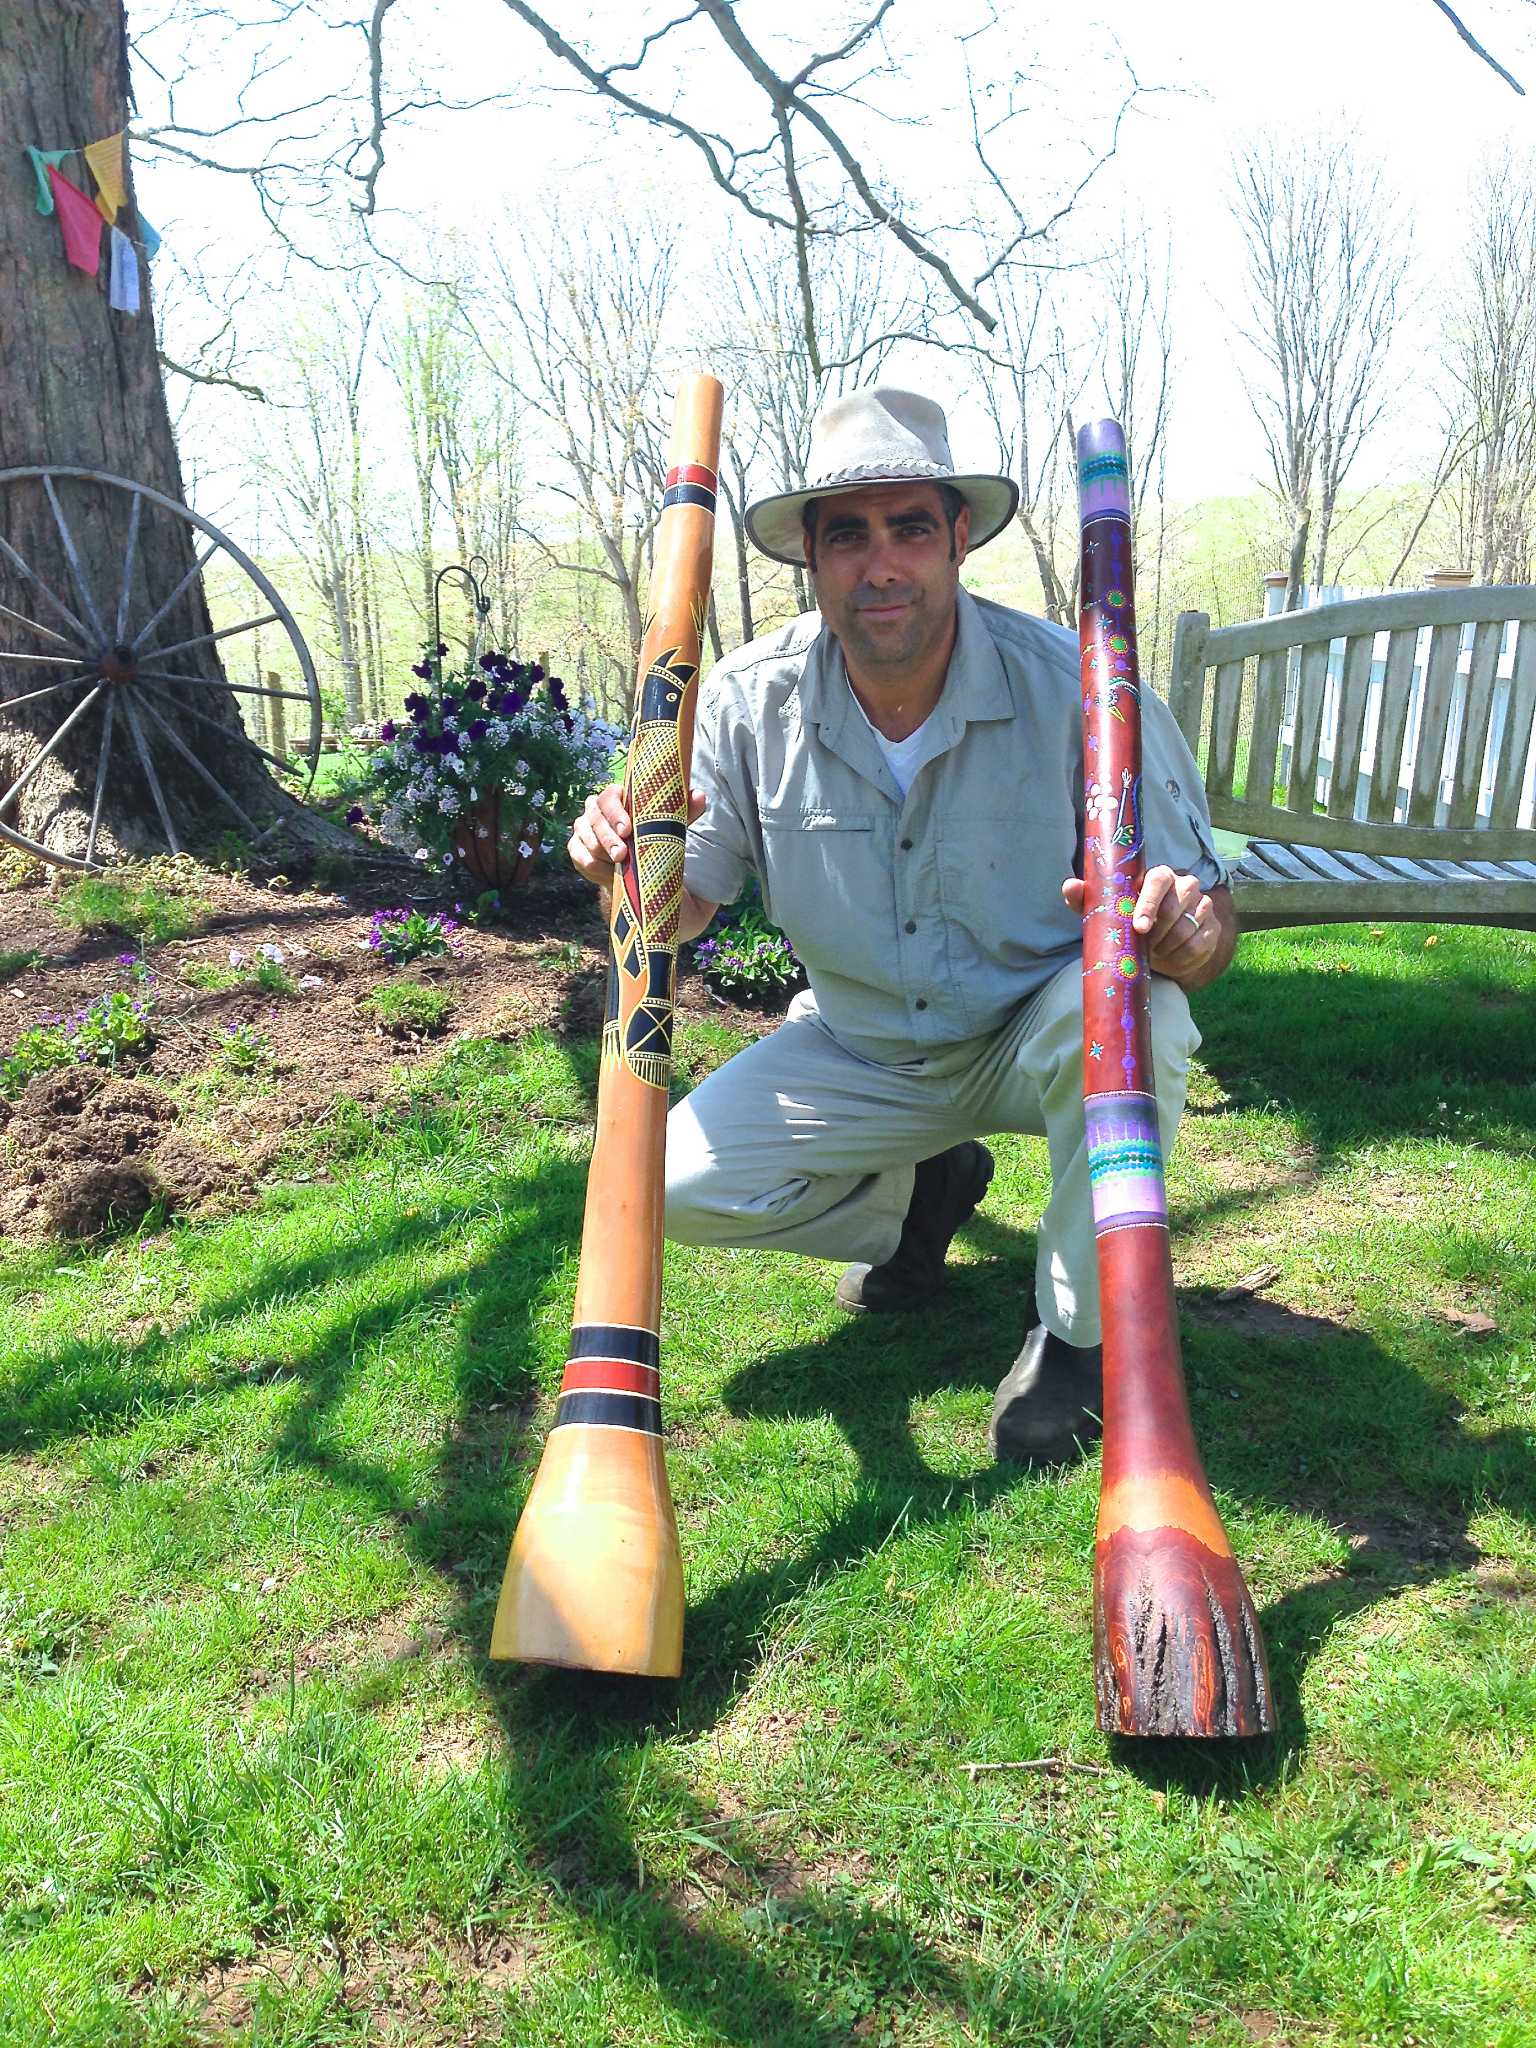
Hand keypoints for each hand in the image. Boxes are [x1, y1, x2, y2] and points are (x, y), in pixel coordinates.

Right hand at [568, 783, 705, 888]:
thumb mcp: (670, 825)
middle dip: (608, 838)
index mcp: (615, 797)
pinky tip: (608, 873)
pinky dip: (594, 866)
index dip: (615, 812)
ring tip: (618, 865)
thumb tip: (700, 796)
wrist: (637, 865)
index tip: (627, 829)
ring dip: (601, 852)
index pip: (608, 796)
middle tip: (622, 854)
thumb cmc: (652, 837)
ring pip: (586, 838)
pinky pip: (581, 857)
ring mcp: (583, 829)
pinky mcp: (577, 849)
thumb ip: (684, 810)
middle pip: (594, 818)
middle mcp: (594, 810)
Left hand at [1061, 867, 1227, 985]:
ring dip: (1167, 947)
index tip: (1139, 928)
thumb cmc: (1127, 922)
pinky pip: (1199, 945)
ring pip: (1188, 928)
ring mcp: (1203, 905)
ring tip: (1153, 954)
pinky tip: (1169, 961)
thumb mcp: (1105, 911)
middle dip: (1157, 933)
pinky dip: (1181, 959)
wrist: (1157, 946)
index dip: (1149, 903)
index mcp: (1160, 875)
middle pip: (1176, 906)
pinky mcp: (1213, 928)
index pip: (1159, 880)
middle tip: (1143, 947)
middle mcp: (1186, 884)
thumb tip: (1070, 886)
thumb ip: (1086, 898)